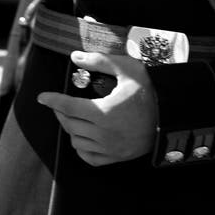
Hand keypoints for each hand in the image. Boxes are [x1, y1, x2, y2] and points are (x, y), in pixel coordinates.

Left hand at [37, 51, 156, 165]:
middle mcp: (104, 134)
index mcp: (104, 112)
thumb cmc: (149, 89)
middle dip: (60, 112)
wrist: (173, 114)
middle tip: (59, 102)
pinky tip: (83, 136)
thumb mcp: (127, 68)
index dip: (53, 100)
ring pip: (77, 141)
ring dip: (70, 128)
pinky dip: (81, 148)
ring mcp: (111, 148)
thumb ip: (99, 61)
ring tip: (72, 116)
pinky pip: (89, 158)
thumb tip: (75, 57)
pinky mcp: (117, 157)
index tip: (41, 97)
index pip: (69, 106)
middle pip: (70, 124)